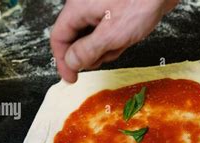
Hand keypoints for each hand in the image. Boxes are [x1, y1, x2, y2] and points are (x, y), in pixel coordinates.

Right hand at [51, 0, 178, 81]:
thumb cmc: (140, 3)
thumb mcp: (112, 35)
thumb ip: (87, 50)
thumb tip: (71, 63)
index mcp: (78, 8)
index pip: (59, 38)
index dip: (63, 62)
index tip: (71, 78)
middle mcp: (85, 6)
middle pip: (76, 39)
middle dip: (91, 53)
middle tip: (107, 56)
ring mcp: (100, 8)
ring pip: (94, 38)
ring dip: (108, 48)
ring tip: (124, 41)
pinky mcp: (113, 11)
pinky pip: (108, 33)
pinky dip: (116, 40)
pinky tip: (129, 36)